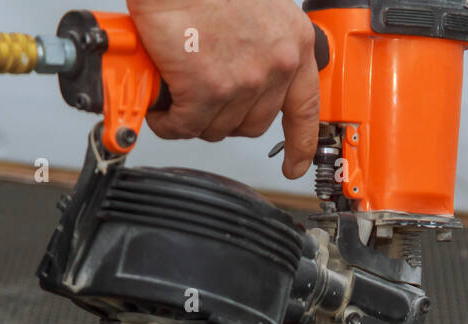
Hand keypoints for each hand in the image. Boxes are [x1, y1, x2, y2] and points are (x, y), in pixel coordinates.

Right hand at [129, 0, 320, 178]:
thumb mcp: (256, 11)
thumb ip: (261, 48)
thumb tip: (245, 80)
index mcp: (293, 44)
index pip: (306, 108)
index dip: (301, 143)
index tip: (294, 164)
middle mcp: (275, 65)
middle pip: (252, 124)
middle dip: (223, 118)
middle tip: (200, 99)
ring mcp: (243, 81)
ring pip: (217, 128)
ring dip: (192, 118)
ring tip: (176, 94)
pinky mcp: (207, 90)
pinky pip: (185, 126)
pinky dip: (167, 121)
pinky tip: (160, 106)